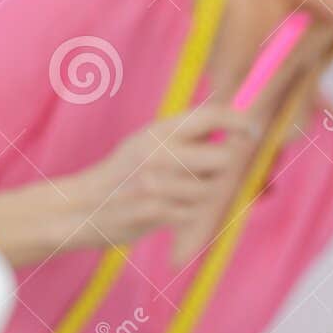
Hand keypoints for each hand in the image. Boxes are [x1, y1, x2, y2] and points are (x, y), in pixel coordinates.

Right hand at [69, 101, 260, 255]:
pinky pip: (193, 214)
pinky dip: (186, 217)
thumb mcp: (146, 143)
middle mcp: (160, 152)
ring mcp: (157, 181)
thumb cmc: (122, 176)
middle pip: (222, 159)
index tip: (251, 130)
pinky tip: (166, 213)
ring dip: (201, 198)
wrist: (82, 207)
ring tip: (176, 198)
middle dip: (222, 171)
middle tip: (207, 176)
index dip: (237, 121)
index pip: (210, 116)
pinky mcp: (154, 210)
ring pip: (210, 191)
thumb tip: (230, 129)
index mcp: (159, 131)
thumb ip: (183, 137)